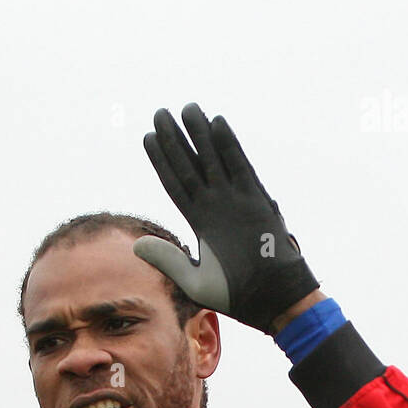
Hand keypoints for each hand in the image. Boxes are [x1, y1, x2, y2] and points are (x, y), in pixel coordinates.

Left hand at [134, 104, 318, 334]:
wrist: (271, 298)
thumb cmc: (235, 294)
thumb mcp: (193, 280)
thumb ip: (168, 260)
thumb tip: (137, 245)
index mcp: (200, 221)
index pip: (176, 183)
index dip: (162, 161)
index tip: (148, 138)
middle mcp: (216, 205)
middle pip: (190, 165)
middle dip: (175, 140)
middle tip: (160, 113)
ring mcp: (235, 200)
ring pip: (213, 160)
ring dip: (199, 135)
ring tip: (186, 109)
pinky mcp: (255, 200)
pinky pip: (240, 167)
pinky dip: (229, 146)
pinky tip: (216, 124)